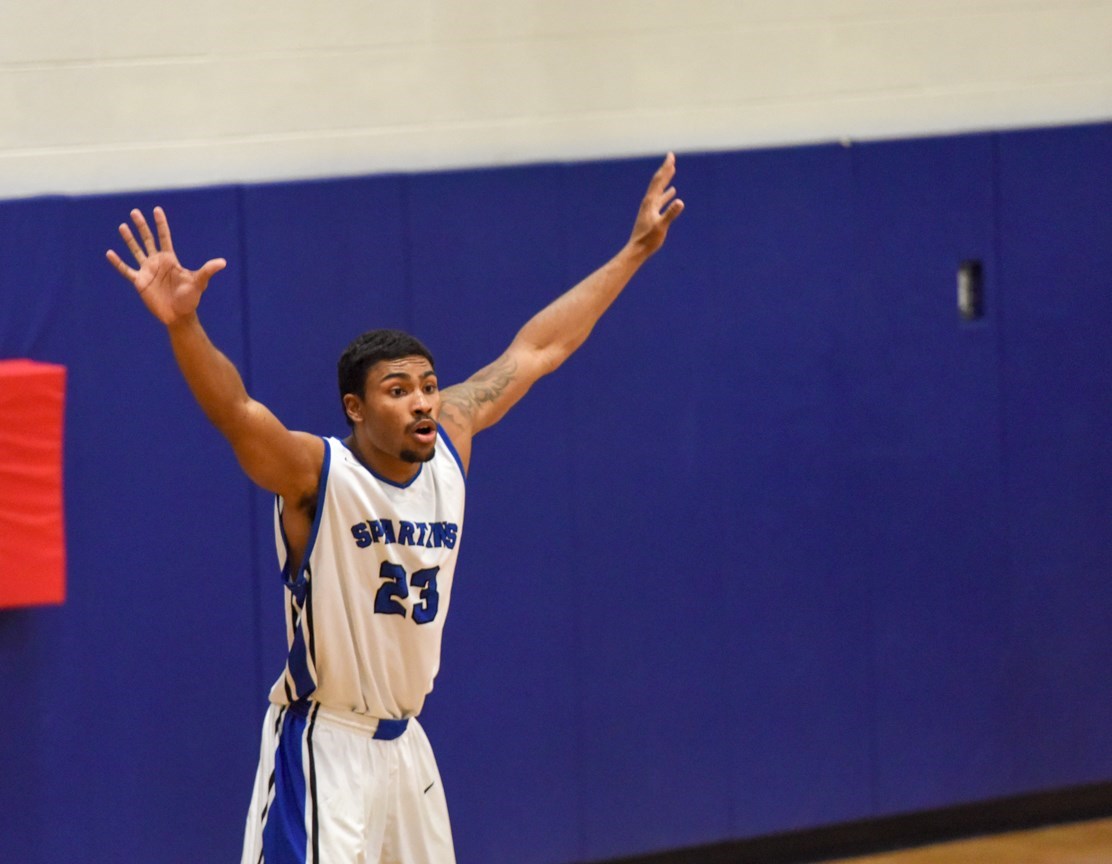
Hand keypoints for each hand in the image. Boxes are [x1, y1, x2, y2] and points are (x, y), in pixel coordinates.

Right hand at [105, 207, 225, 326]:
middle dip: (142, 226)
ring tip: (122, 226)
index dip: (161, 224)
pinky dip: (117, 262)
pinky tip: (109, 253)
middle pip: (148, 239)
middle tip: (134, 211)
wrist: (179, 315)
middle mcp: (157, 262)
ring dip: (129, 239)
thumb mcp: (199, 282)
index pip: (164, 237)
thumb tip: (223, 263)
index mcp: (170, 259)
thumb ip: (207, 270)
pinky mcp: (139, 281)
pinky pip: (126, 269)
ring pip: (136, 251)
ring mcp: (147, 271)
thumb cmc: (190, 298)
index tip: (157, 210)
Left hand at [627, 152, 684, 257]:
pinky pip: (661, 199)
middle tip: (671, 157)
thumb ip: (670, 213)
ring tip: (671, 170)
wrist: (637, 250)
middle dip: (665, 169)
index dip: (666, 168)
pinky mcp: (651, 214)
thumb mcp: (661, 226)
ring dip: (666, 179)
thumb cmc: (649, 240)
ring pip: (659, 189)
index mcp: (650, 202)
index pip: (659, 181)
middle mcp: (649, 202)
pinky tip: (671, 191)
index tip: (671, 156)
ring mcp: (650, 208)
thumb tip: (680, 201)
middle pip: (658, 181)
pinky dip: (666, 193)